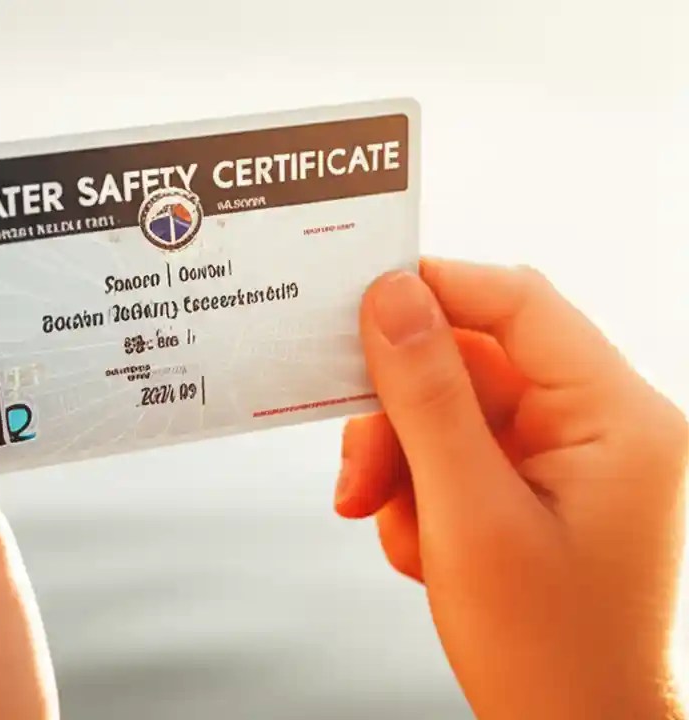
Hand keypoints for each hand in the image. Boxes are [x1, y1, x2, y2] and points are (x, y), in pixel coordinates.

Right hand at [336, 259, 686, 718]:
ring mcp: (573, 461)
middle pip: (473, 365)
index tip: (355, 305)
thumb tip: (391, 297)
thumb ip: (426, 398)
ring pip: (454, 413)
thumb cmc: (546, 651)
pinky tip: (422, 550)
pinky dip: (422, 495)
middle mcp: (604, 426)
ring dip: (403, 465)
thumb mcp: (468, 515)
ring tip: (386, 526)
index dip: (434, 291)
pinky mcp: (542, 491)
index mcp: (618, 417)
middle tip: (358, 474)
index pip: (519, 304)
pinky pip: (460, 457)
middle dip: (400, 417)